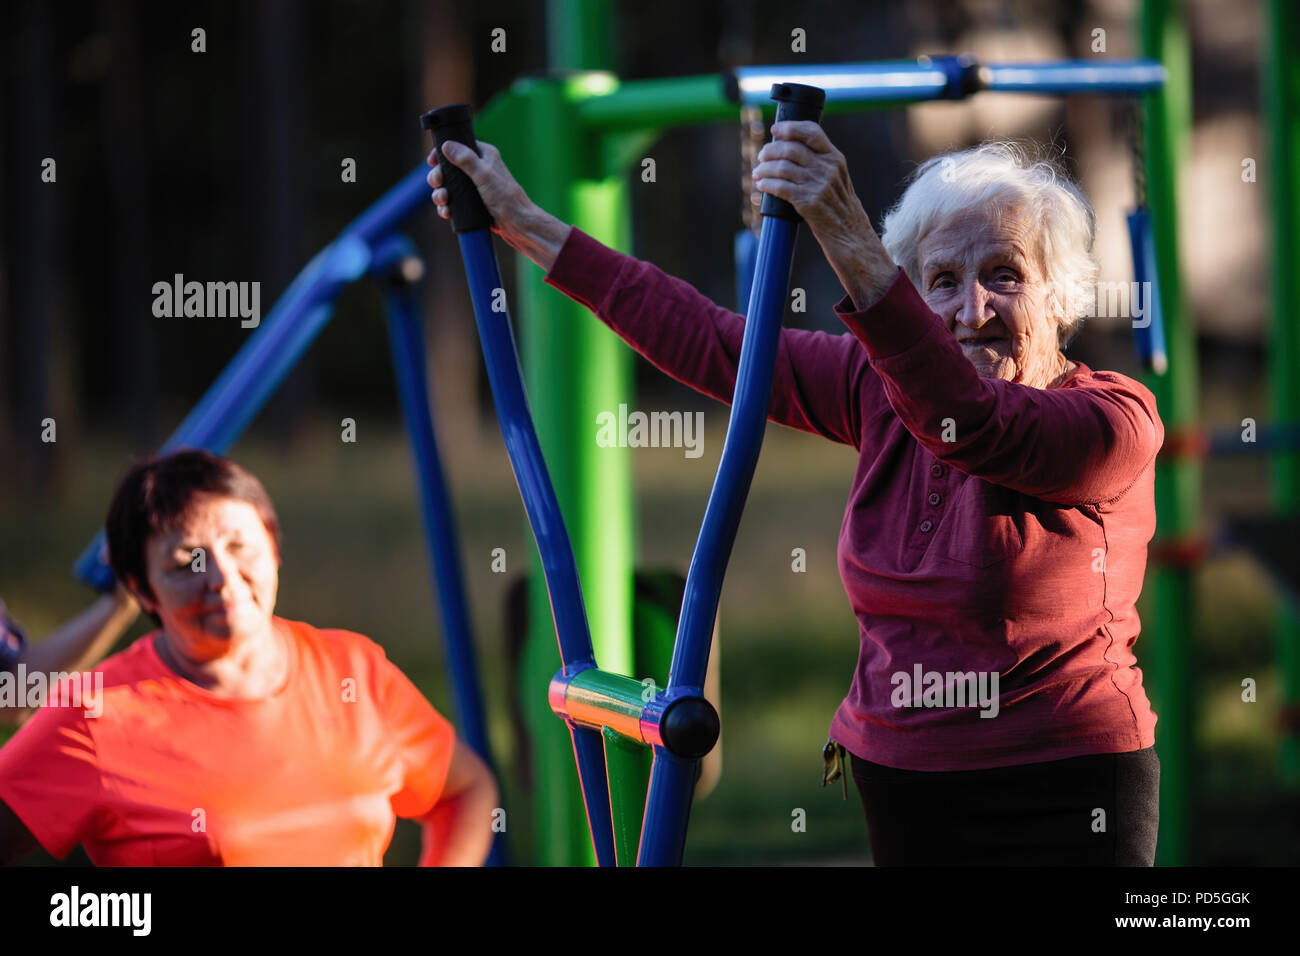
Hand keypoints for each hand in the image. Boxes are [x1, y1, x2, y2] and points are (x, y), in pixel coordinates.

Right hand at [426, 140, 571, 271]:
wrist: (518, 225)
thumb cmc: (506, 199)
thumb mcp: (484, 175)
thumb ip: (466, 160)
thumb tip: (447, 145)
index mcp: (484, 155)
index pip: (458, 146)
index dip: (442, 153)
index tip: (432, 161)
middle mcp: (479, 169)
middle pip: (448, 168)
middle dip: (438, 177)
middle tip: (438, 184)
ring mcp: (475, 187)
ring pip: (448, 187)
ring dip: (440, 194)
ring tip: (443, 201)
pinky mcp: (473, 203)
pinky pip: (453, 202)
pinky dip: (446, 206)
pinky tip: (445, 212)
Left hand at [753, 121, 897, 307]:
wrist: (850, 236)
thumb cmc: (839, 208)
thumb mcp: (836, 179)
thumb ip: (819, 164)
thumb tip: (788, 151)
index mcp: (835, 159)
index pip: (812, 132)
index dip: (790, 127)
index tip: (775, 130)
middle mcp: (828, 169)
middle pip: (791, 148)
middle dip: (770, 150)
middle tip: (761, 157)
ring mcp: (819, 186)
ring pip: (782, 167)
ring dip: (764, 169)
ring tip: (758, 173)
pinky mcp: (809, 203)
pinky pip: (780, 187)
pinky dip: (767, 185)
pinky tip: (761, 186)